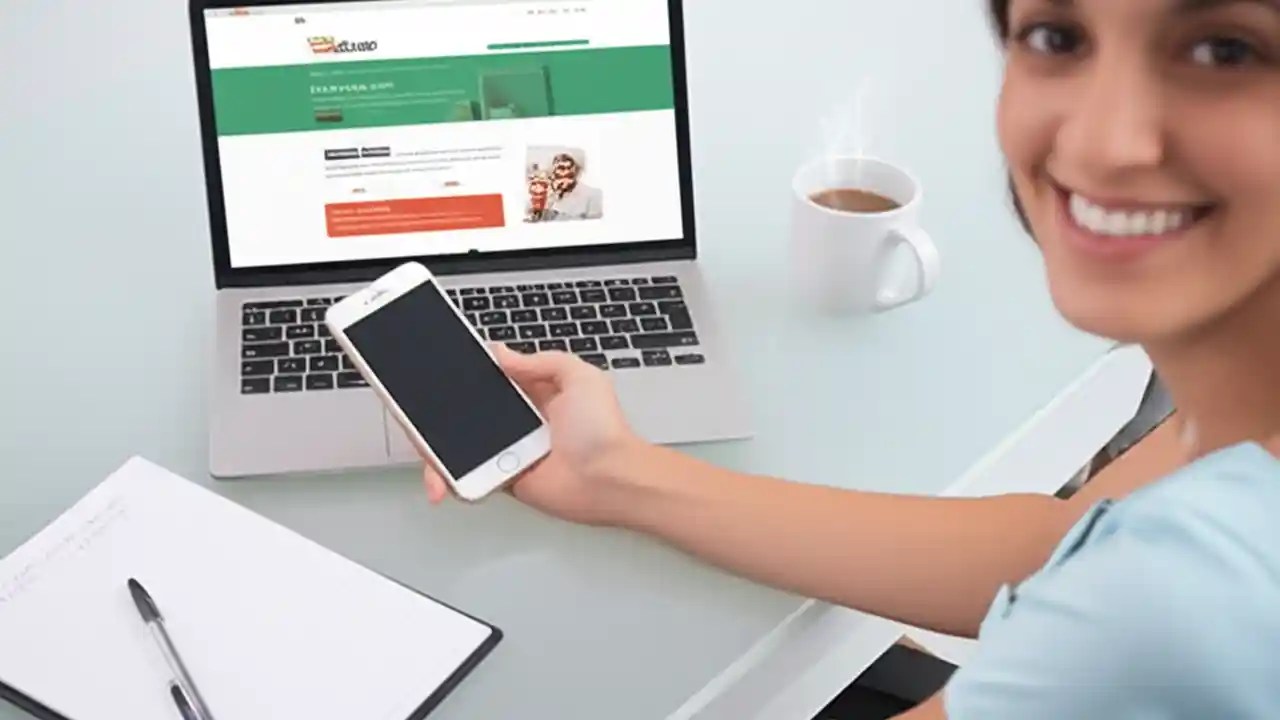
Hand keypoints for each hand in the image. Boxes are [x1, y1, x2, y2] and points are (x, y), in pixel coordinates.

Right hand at [422, 345, 643, 524]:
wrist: (611, 479)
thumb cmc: (604, 430)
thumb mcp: (580, 376)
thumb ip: (541, 361)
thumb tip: (502, 352)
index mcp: (533, 392)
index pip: (487, 379)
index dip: (461, 375)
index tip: (436, 371)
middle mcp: (517, 421)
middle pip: (463, 411)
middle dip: (434, 411)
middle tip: (413, 411)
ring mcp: (507, 450)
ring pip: (458, 445)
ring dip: (434, 448)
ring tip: (426, 450)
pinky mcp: (503, 479)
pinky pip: (469, 477)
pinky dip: (450, 478)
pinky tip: (442, 479)